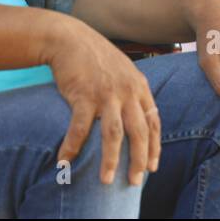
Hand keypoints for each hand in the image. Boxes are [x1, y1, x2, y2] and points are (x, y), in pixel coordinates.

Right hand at [44, 18, 160, 184]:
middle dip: (138, 160)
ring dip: (110, 159)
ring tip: (106, 180)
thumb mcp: (124, 71)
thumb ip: (134, 92)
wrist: (70, 38)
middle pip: (138, 131)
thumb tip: (140, 118)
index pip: (153, 122)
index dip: (154, 147)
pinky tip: (65, 161)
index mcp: (139, 87)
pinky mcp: (83, 94)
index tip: (152, 167)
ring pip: (113, 133)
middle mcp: (127, 91)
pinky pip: (79, 127)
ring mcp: (106, 93)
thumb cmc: (96, 58)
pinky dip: (72, 146)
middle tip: (134, 182)